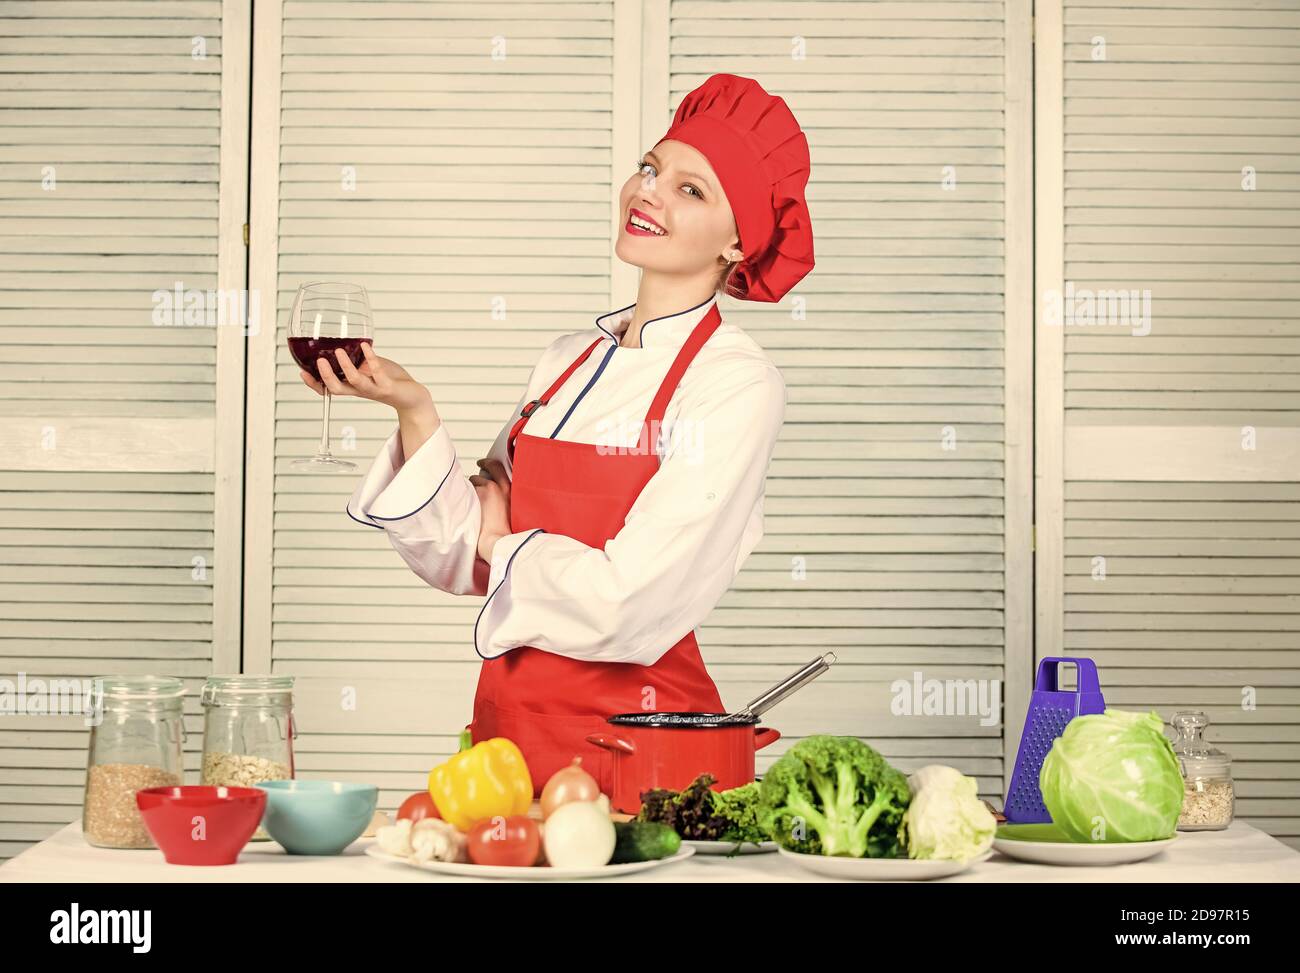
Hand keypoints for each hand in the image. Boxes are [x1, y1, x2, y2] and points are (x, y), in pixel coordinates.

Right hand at [299, 342, 429, 413]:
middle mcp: (360, 390)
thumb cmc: (391, 380)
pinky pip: (377, 372)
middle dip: (325, 376)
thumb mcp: (371, 368)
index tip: (302, 372)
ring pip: (355, 381)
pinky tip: (365, 346)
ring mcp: (373, 389)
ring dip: (345, 367)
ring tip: (339, 351)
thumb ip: (359, 358)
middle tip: (317, 362)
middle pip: (336, 388)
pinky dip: (370, 358)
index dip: (314, 384)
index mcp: (352, 387)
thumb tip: (347, 342)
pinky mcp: (387, 386)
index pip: (328, 389)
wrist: (412, 396)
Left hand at [469, 457, 511, 561]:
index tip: (483, 463)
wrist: (498, 542)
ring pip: (470, 485)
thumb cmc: (505, 533)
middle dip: (475, 481)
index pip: (497, 466)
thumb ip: (505, 500)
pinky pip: (463, 493)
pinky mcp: (473, 498)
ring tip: (468, 505)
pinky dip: (462, 500)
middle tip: (472, 488)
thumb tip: (497, 499)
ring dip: (468, 492)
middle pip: (480, 475)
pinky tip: (462, 509)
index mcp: (509, 489)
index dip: (487, 463)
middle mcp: (497, 487)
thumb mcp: (513, 512)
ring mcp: (484, 491)